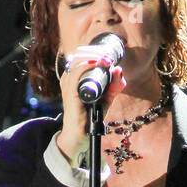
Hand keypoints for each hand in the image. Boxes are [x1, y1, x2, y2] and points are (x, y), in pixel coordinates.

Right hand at [56, 48, 126, 163]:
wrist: (81, 135)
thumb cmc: (91, 117)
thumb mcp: (105, 99)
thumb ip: (113, 86)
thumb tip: (119, 70)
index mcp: (74, 77)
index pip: (82, 55)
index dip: (95, 51)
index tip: (109, 56)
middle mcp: (69, 78)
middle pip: (79, 54)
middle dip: (96, 52)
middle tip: (110, 57)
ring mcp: (68, 85)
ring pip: (78, 60)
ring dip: (94, 57)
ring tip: (107, 60)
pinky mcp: (70, 93)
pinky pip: (76, 73)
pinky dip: (88, 66)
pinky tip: (98, 64)